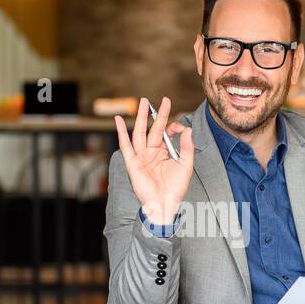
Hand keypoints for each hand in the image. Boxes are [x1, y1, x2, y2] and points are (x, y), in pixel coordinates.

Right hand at [114, 97, 193, 224]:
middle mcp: (151, 152)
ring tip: (143, 102)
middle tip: (159, 99)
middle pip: (152, 128)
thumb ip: (187, 147)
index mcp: (163, 153)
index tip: (178, 126)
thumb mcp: (186, 165)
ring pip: (139, 132)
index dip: (172, 125)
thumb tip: (187, 129)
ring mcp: (141, 156)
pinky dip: (120, 132)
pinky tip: (117, 120)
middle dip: (155, 114)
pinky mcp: (132, 163)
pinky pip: (125, 145)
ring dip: (140, 117)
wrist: (165, 204)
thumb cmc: (175, 188)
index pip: (165, 133)